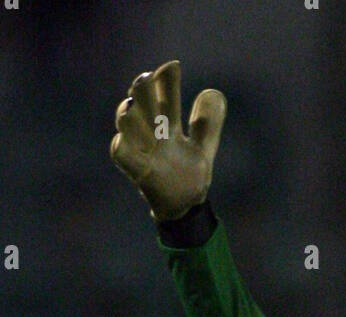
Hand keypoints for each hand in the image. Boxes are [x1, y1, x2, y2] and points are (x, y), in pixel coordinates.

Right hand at [110, 59, 226, 222]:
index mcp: (168, 124)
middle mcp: (152, 133)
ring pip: (127, 127)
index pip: (164, 97)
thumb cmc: (189, 175)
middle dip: (142, 91)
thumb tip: (214, 92)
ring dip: (127, 115)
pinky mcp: (138, 172)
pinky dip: (120, 146)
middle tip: (146, 77)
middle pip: (143, 105)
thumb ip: (209, 123)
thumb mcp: (204, 147)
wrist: (186, 208)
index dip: (166, 81)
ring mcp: (143, 151)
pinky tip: (121, 139)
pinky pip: (122, 156)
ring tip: (130, 105)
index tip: (172, 67)